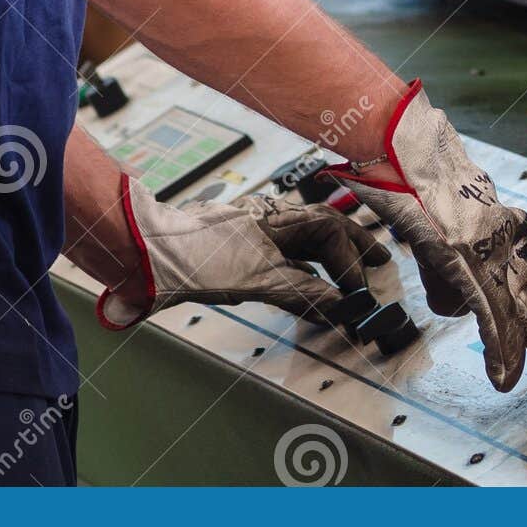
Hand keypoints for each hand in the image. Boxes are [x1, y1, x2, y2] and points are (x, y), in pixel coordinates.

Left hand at [95, 174, 389, 328]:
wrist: (144, 251)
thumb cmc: (191, 260)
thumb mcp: (253, 280)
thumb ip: (300, 292)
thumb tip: (338, 306)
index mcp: (276, 220)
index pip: (327, 235)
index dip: (347, 264)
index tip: (357, 293)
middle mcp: (268, 220)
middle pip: (323, 225)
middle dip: (353, 244)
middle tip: (382, 261)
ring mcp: (253, 230)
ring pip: (305, 234)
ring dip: (333, 250)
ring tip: (356, 268)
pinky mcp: (240, 244)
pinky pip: (287, 247)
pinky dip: (308, 261)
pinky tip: (312, 278)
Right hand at [326, 84, 526, 393]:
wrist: (411, 162)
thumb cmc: (436, 205)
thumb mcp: (464, 243)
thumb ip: (471, 280)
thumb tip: (464, 311)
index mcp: (522, 235)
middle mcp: (515, 241)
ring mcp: (491, 249)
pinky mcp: (463, 257)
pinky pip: (488, 308)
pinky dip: (500, 346)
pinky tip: (506, 375)